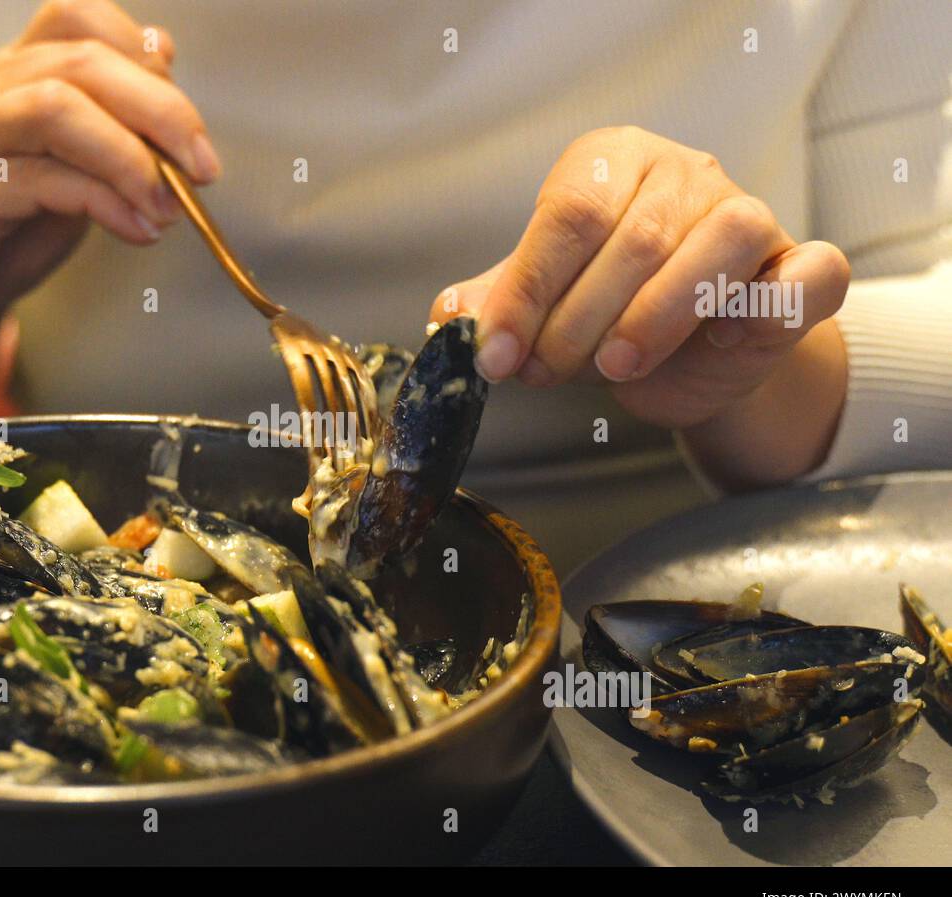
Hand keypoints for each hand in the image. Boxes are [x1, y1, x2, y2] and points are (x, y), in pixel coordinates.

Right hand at [0, 0, 218, 350]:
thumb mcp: (71, 175)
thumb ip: (112, 132)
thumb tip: (170, 84)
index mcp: (13, 76)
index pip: (78, 19)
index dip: (143, 55)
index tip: (187, 122)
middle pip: (80, 60)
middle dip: (160, 110)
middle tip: (202, 167)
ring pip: (53, 106)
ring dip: (129, 155)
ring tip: (166, 204)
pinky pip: (35, 180)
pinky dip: (101, 201)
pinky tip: (134, 228)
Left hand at [432, 126, 848, 432]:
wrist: (695, 358)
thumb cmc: (613, 316)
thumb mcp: (548, 307)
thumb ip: (501, 306)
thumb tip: (446, 320)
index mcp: (613, 161)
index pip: (567, 214)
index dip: (525, 292)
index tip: (495, 355)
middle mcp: (686, 172)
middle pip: (632, 237)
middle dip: (576, 320)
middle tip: (544, 373)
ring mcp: (752, 212)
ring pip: (716, 246)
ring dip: (655, 318)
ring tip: (614, 367)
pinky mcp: (802, 265)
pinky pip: (810, 273)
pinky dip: (769, 308)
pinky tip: (725, 339)